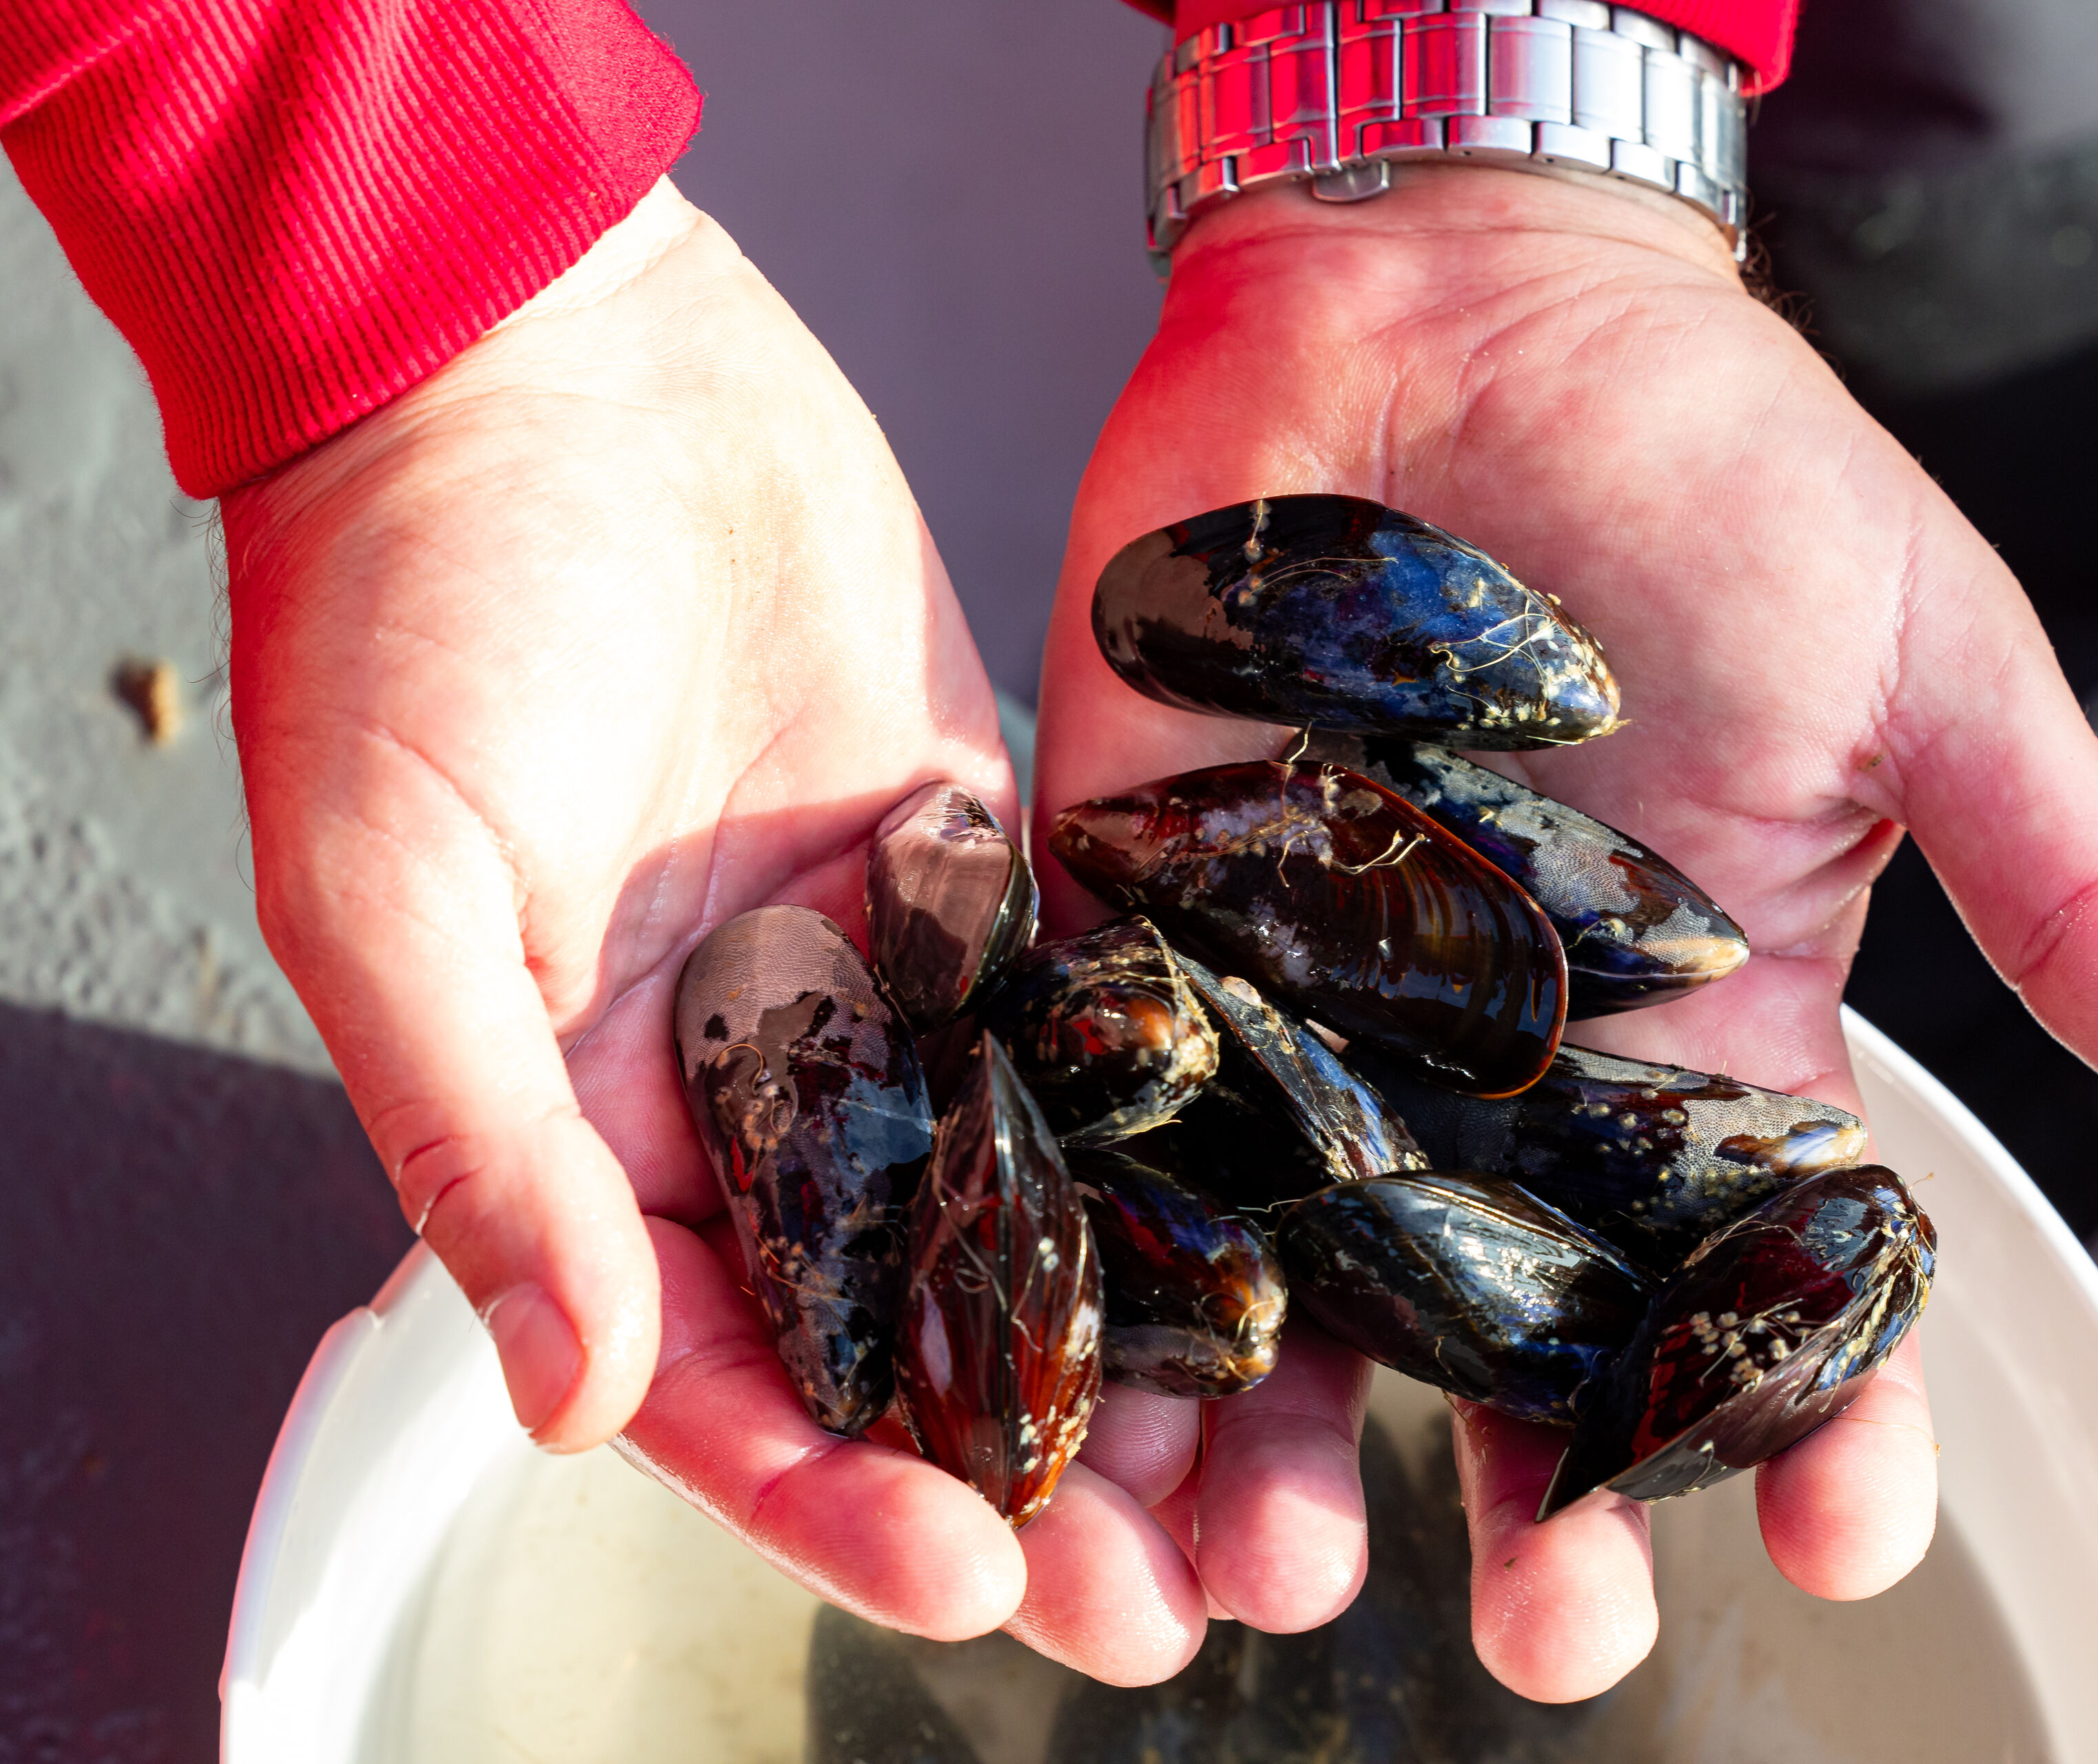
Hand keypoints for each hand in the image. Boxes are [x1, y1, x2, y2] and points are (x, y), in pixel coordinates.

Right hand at [221, 179, 1201, 1682]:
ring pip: (1022, 1212)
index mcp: (592, 1133)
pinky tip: (1287, 1233)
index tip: (972, 1576)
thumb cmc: (409, 608)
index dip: (833, 1493)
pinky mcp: (988, 874)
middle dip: (1024, 1472)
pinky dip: (1182, 1137)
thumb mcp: (393, 888)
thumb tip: (562, 1386)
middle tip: (1166, 1598)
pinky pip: (1095, 1033)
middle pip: (899, 1331)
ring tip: (1261, 1481)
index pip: (715, 1375)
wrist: (554, 366)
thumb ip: (481, 1141)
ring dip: (1132, 1349)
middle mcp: (752, 1090)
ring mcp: (882, 987)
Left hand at [1034, 164, 2097, 1699]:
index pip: (1770, 1278)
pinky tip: (1089, 1381)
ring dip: (1283, 1445)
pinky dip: (1091, 1254)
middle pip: (1518, 1336)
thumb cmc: (1717, 470)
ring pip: (1297, 1288)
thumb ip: (2064, 881)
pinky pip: (1111, 1127)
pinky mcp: (1151, 932)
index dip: (1812, 1419)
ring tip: (1275, 1577)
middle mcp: (1507, 1071)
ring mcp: (1318, 1015)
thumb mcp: (1928, 669)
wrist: (1453, 305)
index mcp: (1710, 1037)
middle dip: (1528, 1496)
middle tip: (1544, 1632)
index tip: (1839, 1538)